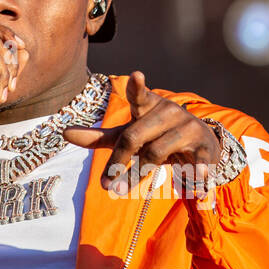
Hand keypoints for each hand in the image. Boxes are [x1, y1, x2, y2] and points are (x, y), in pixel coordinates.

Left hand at [62, 71, 221, 194]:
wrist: (202, 145)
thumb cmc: (157, 137)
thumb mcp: (129, 135)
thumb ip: (99, 137)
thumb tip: (63, 133)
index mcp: (150, 106)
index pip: (139, 95)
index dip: (137, 87)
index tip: (137, 75)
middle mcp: (169, 112)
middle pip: (135, 136)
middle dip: (118, 162)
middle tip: (105, 186)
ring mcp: (188, 128)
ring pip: (155, 153)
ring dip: (136, 176)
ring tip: (120, 193)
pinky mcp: (204, 147)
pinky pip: (195, 163)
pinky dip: (194, 174)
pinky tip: (195, 184)